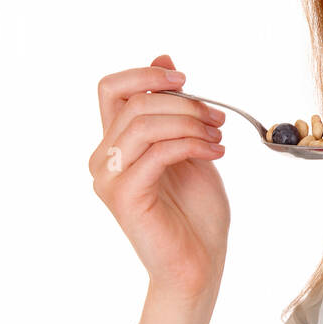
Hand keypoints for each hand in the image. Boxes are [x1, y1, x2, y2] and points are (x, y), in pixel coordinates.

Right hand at [89, 53, 230, 299]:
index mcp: (115, 144)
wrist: (200, 263)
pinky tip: (216, 154)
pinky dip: (191, 145)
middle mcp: (103, 159)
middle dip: (185, 105)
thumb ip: (173, 109)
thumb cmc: (195, 212)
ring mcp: (109, 178)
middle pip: (134, 104)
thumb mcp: (189, 146)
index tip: (185, 81)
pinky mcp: (124, 196)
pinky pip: (157, 152)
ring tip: (218, 139)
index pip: (112, 89)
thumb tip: (164, 59)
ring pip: (144, 124)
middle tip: (218, 120)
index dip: (146, 76)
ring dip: (190, 124)